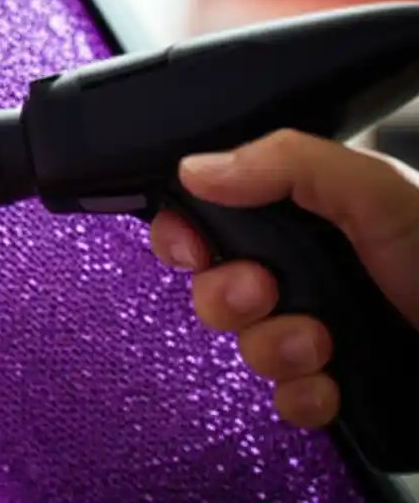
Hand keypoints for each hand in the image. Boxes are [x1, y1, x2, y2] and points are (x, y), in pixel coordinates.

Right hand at [150, 129, 418, 427]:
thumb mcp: (378, 191)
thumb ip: (287, 163)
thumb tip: (199, 167)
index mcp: (310, 213)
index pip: (213, 216)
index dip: (186, 233)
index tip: (191, 247)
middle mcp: (309, 270)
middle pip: (215, 284)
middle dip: (230, 295)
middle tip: (265, 292)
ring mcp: (321, 330)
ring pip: (246, 346)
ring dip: (276, 348)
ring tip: (323, 343)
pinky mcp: (339, 386)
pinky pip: (284, 400)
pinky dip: (305, 395)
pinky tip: (337, 382)